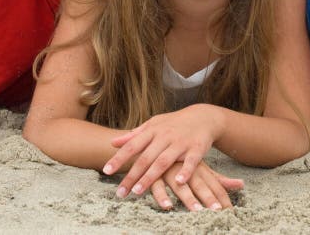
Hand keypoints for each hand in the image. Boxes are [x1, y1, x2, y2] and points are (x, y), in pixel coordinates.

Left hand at [105, 104, 221, 197]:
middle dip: (132, 175)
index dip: (119, 158)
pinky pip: (190, 162)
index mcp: (153, 131)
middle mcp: (165, 136)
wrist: (203, 117)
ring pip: (163, 161)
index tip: (106, 171)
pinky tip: (178, 182)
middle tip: (120, 192)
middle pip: (145, 158)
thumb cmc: (174, 123)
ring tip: (138, 191)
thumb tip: (112, 143)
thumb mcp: (154, 124)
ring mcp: (181, 143)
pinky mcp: (197, 148)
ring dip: (150, 177)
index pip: (132, 146)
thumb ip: (134, 135)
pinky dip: (185, 171)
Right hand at [149, 161, 243, 210]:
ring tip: (197, 210)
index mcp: (200, 169)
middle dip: (209, 198)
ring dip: (188, 198)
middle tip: (217, 211)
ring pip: (181, 186)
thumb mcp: (202, 167)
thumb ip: (219, 179)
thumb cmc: (183, 157)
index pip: (215, 185)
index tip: (230, 211)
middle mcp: (187, 170)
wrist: (157, 136)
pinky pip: (158, 186)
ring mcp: (172, 171)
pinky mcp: (155, 174)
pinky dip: (162, 195)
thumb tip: (242, 184)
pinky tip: (167, 205)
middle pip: (200, 185)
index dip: (223, 198)